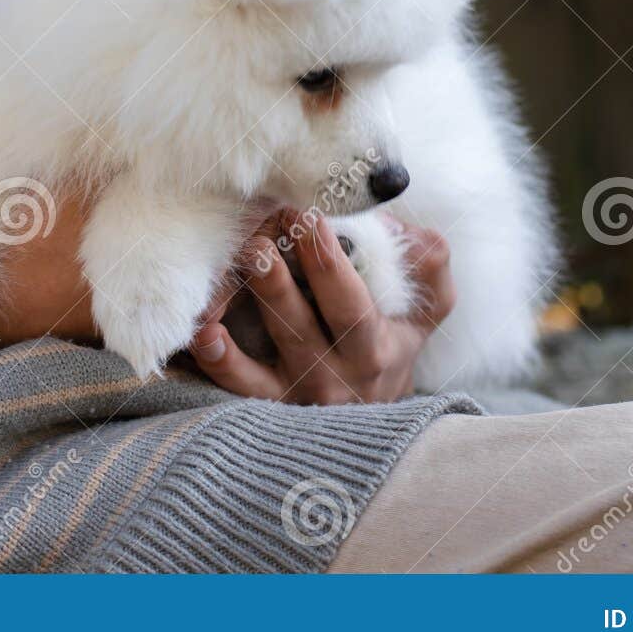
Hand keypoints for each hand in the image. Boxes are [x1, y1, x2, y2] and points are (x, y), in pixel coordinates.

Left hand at [187, 210, 455, 403]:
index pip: (351, 306)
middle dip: (282, 280)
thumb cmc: (394, 341)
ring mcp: (299, 396)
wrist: (378, 415)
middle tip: (262, 236)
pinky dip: (220, 363)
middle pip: (304, 329)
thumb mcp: (427, 307)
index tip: (310, 216)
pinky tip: (203, 332)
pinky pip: (240, 389)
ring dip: (252, 308)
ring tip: (240, 264)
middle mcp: (336, 377)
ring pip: (268, 356)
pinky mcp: (268, 408)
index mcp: (376, 349)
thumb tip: (403, 230)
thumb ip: (429, 264)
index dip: (330, 264)